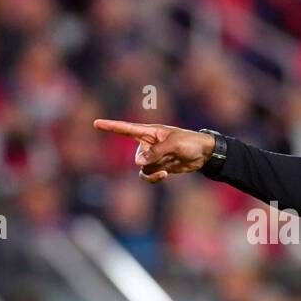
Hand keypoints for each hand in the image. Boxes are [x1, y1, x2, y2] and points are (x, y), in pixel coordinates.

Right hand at [93, 119, 215, 183]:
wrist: (203, 154)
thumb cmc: (190, 142)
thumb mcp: (174, 144)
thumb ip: (155, 152)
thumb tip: (138, 163)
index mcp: (149, 132)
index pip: (126, 129)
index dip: (111, 126)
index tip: (96, 123)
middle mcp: (147, 144)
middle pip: (137, 157)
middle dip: (149, 162)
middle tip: (166, 157)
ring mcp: (152, 156)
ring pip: (142, 169)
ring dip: (153, 171)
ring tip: (166, 170)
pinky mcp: (158, 166)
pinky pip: (148, 175)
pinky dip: (154, 178)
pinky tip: (165, 175)